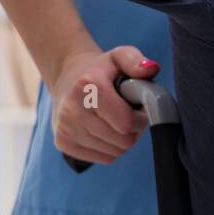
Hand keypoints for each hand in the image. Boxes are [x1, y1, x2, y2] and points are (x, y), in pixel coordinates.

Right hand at [50, 46, 158, 165]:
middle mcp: (72, 109)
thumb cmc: (102, 69)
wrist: (68, 78)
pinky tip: (105, 130)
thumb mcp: (120, 56)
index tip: (138, 108)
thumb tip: (150, 69)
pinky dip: (111, 148)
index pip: (126, 123)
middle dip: (133, 130)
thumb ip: (136, 61)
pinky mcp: (62, 143)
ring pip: (115, 152)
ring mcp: (65, 128)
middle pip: (123, 141)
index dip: (140, 118)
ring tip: (116, 120)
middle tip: (129, 115)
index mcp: (88, 86)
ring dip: (122, 140)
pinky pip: (104, 158)